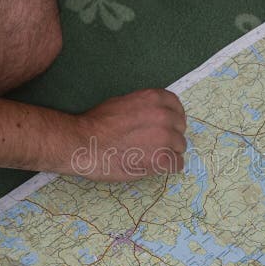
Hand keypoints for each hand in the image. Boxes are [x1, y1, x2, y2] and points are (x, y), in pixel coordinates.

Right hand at [70, 89, 186, 181]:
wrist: (84, 143)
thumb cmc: (96, 124)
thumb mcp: (122, 102)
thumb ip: (143, 107)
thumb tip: (153, 116)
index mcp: (154, 98)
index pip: (176, 106)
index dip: (171, 118)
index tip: (165, 126)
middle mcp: (164, 115)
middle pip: (180, 128)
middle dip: (170, 136)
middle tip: (154, 144)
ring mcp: (165, 138)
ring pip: (180, 147)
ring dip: (169, 152)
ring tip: (151, 157)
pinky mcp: (162, 159)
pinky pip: (177, 164)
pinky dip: (168, 167)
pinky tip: (154, 167)